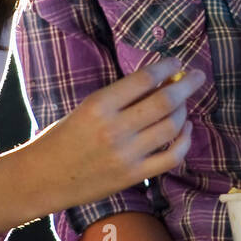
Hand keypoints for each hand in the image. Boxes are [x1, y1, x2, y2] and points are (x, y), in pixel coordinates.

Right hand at [30, 58, 204, 209]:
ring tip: (183, 103)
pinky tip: (185, 129)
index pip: (144, 79)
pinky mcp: (133, 176)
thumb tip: (160, 81)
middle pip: (165, 101)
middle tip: (198, 76)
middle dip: (187, 85)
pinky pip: (171, 157)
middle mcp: (115, 129)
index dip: (166, 67)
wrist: (42, 178)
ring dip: (184, 110)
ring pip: (172, 127)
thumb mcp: (86, 109)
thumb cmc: (62, 138)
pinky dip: (185, 141)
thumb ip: (120, 98)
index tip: (177, 62)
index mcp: (99, 105)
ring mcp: (126, 155)